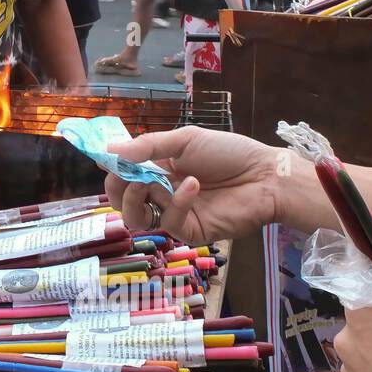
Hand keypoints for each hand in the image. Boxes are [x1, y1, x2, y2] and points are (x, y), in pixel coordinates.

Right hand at [105, 126, 283, 244]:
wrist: (266, 176)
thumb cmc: (229, 153)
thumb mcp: (186, 140)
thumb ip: (148, 146)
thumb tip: (108, 151)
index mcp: (158, 169)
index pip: (123, 175)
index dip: (112, 170)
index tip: (106, 161)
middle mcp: (161, 192)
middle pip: (122, 200)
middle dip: (117, 188)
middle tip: (124, 177)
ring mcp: (174, 213)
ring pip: (137, 218)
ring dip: (137, 198)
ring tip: (149, 184)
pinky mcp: (190, 231)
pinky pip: (169, 222)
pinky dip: (177, 202)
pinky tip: (193, 185)